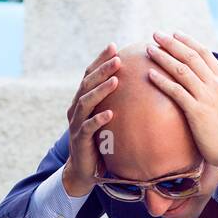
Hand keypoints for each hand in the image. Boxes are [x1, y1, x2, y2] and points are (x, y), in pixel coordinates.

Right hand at [62, 43, 119, 196]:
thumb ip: (117, 102)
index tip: (115, 46)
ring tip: (116, 79)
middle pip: (87, 83)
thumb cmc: (100, 142)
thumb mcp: (108, 119)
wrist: (84, 170)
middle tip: (117, 58)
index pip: (90, 74)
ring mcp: (76, 124)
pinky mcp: (79, 140)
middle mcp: (76, 108)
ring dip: (101, 89)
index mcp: (82, 100)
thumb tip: (141, 85)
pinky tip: (110, 113)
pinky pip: (88, 128)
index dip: (100, 60)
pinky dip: (98, 119)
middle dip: (102, 69)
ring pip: (86, 101)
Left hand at [146, 31, 217, 167]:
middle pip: (190, 57)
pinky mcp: (196, 111)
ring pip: (181, 70)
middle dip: (171, 43)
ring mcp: (206, 97)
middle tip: (156, 34)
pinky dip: (162, 81)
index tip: (174, 34)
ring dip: (163, 57)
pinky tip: (150, 74)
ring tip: (149, 49)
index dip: (188, 41)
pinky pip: (176, 91)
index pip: (205, 53)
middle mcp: (216, 84)